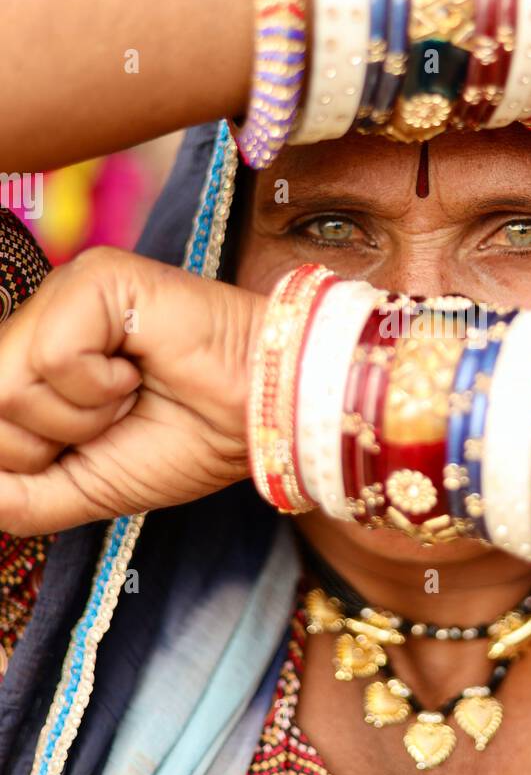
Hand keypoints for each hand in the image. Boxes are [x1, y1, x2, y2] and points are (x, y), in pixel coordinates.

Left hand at [0, 247, 265, 534]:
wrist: (261, 418)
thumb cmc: (186, 441)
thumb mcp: (81, 488)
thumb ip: (12, 497)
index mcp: (34, 359)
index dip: (26, 455)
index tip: (92, 443)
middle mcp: (41, 319)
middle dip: (45, 442)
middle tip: (112, 420)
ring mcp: (65, 293)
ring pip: (7, 385)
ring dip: (77, 416)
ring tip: (130, 393)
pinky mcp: (95, 277)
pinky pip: (52, 356)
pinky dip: (98, 387)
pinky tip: (139, 370)